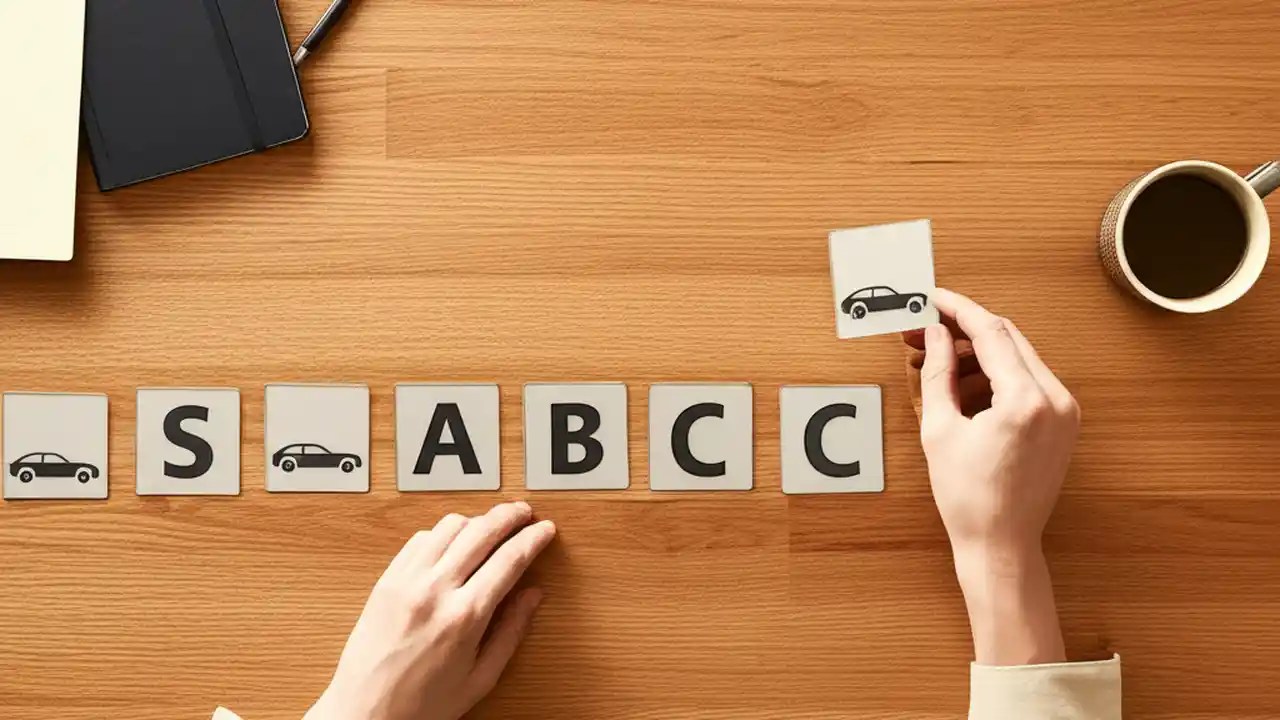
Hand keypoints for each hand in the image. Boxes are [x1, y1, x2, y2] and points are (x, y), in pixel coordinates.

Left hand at [306, 502, 556, 719]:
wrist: (364, 713)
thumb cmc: (422, 705)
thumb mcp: (480, 678)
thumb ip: (511, 631)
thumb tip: (533, 595)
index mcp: (464, 618)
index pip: (509, 560)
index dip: (533, 539)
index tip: (545, 530)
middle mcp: (434, 592)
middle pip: (482, 531)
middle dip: (509, 516)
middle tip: (524, 512)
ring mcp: (406, 582)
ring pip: (449, 526)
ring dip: (475, 520)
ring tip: (490, 527)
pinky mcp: (386, 580)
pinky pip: (419, 539)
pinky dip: (442, 533)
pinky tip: (453, 543)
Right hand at [908, 288, 1079, 664]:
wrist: (1001, 544)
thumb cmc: (968, 497)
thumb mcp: (940, 428)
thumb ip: (939, 372)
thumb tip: (935, 334)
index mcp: (1025, 400)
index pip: (991, 332)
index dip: (956, 310)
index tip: (930, 299)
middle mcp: (1055, 399)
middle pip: (1007, 339)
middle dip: (963, 331)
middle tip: (923, 331)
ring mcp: (1065, 411)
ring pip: (1018, 359)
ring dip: (977, 355)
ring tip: (935, 364)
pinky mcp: (1064, 423)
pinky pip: (1028, 382)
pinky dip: (995, 377)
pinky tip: (962, 388)